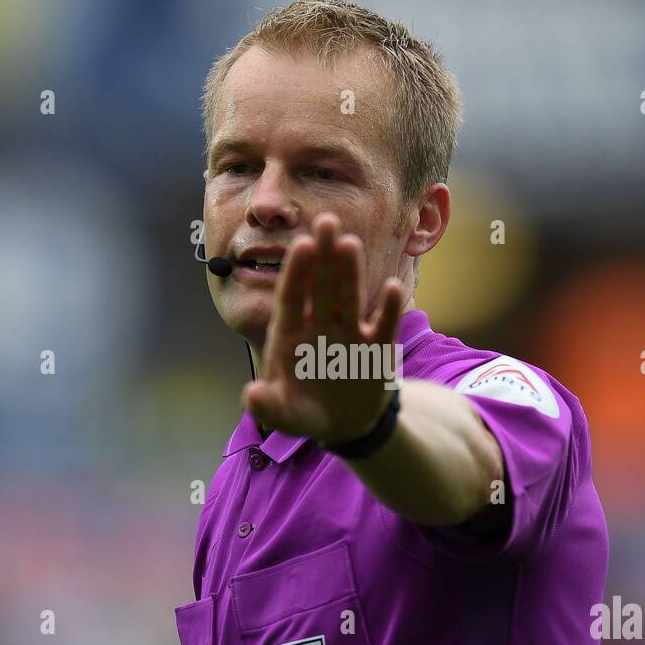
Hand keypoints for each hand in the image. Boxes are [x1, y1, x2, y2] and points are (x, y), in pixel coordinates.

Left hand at [242, 211, 405, 442]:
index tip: (301, 245)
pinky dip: (389, 309)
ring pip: (349, 298)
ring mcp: (348, 335)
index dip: (297, 272)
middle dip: (323, 256)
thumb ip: (267, 406)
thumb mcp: (284, 415)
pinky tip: (393, 287)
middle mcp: (319, 327)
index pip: (292, 298)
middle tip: (326, 220)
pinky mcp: (375, 349)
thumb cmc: (305, 411)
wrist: (344, 424)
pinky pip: (383, 326)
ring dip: (351, 272)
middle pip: (321, 287)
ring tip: (350, 243)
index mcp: (291, 335)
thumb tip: (251, 396)